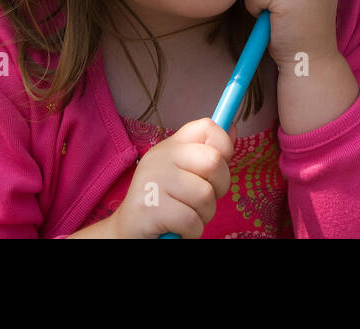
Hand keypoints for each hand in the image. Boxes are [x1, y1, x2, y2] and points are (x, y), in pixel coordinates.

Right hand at [108, 118, 234, 238]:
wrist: (127, 232)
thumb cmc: (164, 204)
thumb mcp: (184, 173)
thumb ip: (207, 153)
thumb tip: (231, 128)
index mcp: (171, 146)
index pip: (207, 127)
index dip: (224, 146)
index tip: (216, 169)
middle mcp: (160, 157)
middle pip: (214, 161)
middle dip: (219, 188)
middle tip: (202, 201)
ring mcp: (153, 180)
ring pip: (205, 196)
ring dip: (203, 215)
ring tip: (186, 217)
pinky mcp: (150, 207)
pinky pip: (191, 220)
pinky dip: (191, 232)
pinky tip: (177, 230)